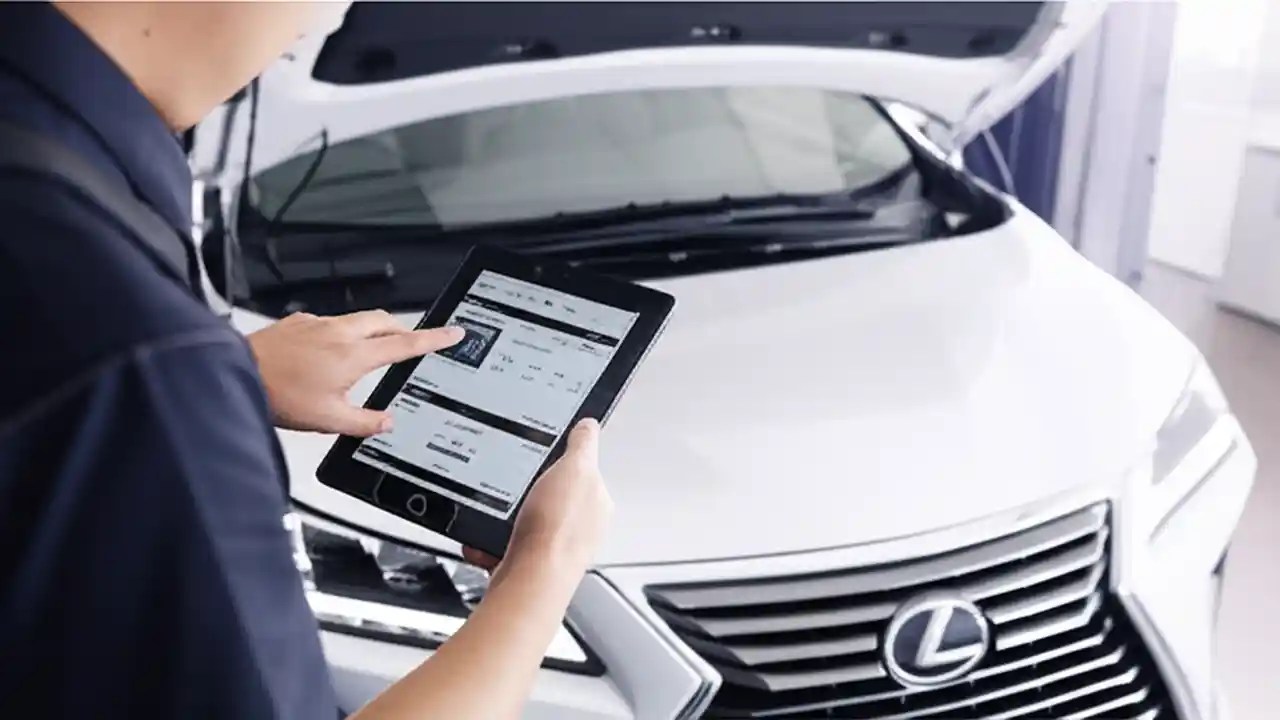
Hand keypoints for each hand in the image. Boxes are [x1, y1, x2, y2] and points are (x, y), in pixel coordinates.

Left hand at [247, 311, 463, 435]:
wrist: (235, 374)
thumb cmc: (277, 394)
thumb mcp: (328, 420)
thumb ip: (363, 423)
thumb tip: (385, 422)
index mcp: (353, 356)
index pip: (406, 344)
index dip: (434, 338)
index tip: (453, 332)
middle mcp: (338, 333)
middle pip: (385, 321)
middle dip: (403, 329)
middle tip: (413, 341)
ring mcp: (316, 324)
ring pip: (358, 319)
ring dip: (371, 330)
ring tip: (369, 352)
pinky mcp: (296, 323)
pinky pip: (329, 323)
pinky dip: (340, 333)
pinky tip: (327, 351)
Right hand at [462, 419, 612, 580]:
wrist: (530, 582)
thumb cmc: (558, 531)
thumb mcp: (575, 467)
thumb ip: (583, 444)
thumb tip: (589, 425)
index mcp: (597, 501)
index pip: (581, 470)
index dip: (559, 461)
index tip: (541, 457)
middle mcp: (581, 528)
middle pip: (549, 495)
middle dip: (524, 491)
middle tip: (512, 489)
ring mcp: (555, 548)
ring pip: (523, 521)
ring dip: (504, 517)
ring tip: (499, 518)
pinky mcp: (529, 565)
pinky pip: (502, 545)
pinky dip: (488, 542)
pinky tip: (485, 541)